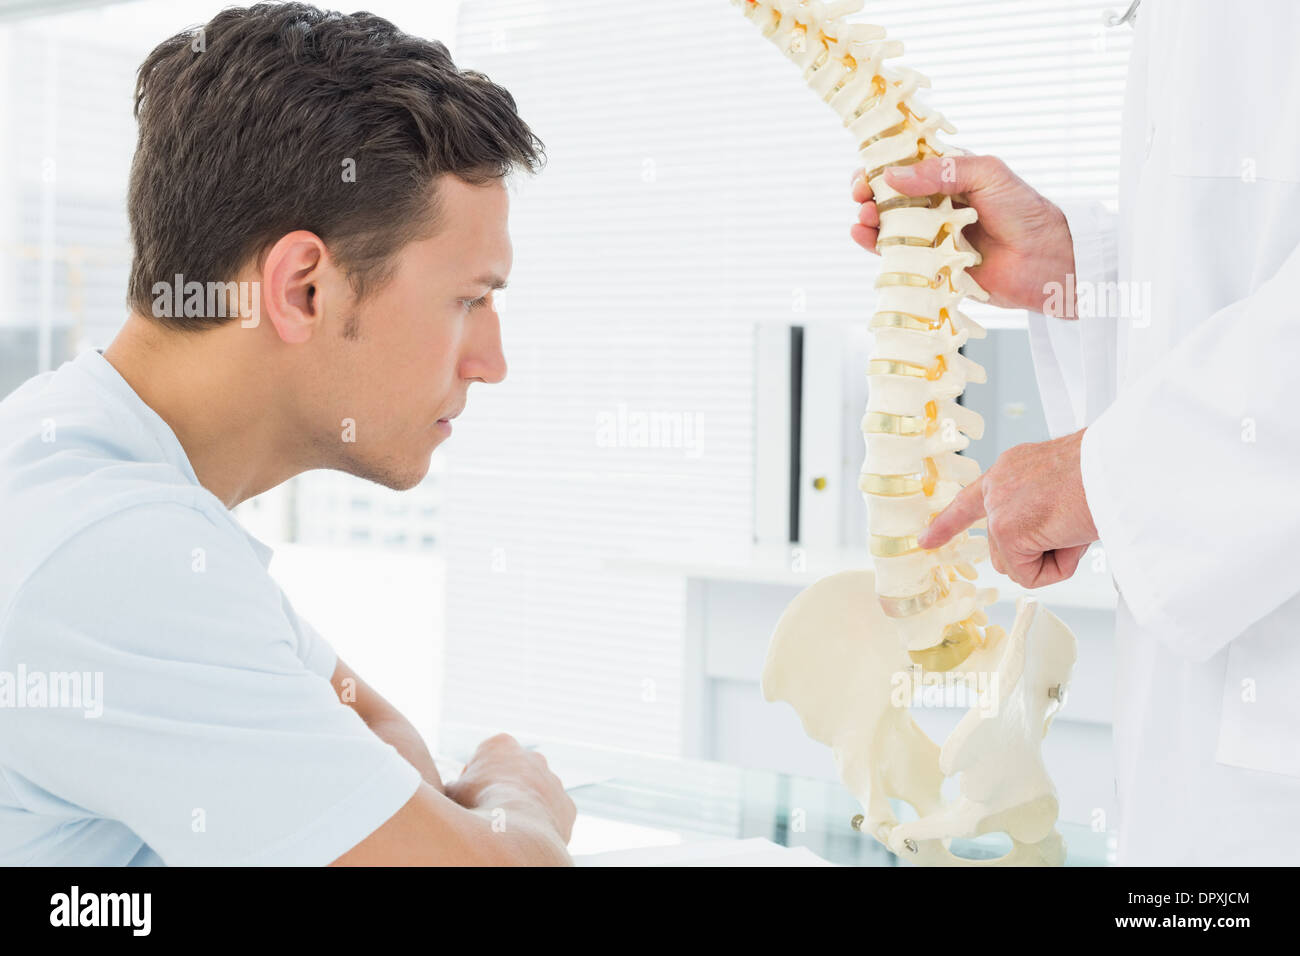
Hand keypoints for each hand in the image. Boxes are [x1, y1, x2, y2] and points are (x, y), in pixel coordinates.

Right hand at [444, 733, 576, 842]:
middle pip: (514, 772)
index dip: (474, 778)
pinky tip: (528, 833)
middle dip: (503, 788)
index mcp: (501, 744)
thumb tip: (452, 790)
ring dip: (525, 804)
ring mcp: (553, 780)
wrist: (512, 828)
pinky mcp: (566, 804)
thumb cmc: (477, 805)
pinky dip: (542, 822)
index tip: (471, 795)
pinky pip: (552, 813)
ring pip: (536, 792)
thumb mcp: (453, 790)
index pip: (485, 757)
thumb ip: (455, 785)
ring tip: (509, 824)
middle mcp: (532, 756)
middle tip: (490, 809)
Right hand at [850, 155, 1077, 317]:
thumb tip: (892, 176)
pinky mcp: (931, 264)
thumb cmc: (1024, 210)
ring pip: (888, 225)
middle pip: (890, 196)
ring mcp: (931, 235)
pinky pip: (897, 255)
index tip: (867, 168)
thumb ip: (941, 172)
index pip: (906, 165)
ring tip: (863, 218)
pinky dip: (875, 246)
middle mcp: (936, 204)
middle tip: (861, 195)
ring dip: (869, 219)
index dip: (882, 164)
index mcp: (949, 176)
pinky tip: (866, 237)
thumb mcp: (986, 174)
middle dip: (869, 192)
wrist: (1046, 260)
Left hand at [917, 429, 1098, 587]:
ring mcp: (999, 508)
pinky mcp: (1008, 531)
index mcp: (1012, 468)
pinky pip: (1031, 576)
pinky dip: (1059, 567)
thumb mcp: (1065, 484)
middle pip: (1003, 547)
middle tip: (1074, 523)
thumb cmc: (1110, 471)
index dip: (947, 523)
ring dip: (1051, 558)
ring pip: (1016, 565)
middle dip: (1039, 551)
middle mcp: (999, 484)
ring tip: (1076, 525)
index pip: (970, 499)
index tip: (926, 540)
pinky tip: (1073, 536)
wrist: (1122, 465)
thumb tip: (1044, 540)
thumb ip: (1041, 508)